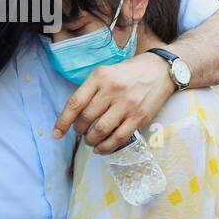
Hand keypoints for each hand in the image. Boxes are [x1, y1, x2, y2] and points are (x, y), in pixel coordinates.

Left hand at [53, 53, 175, 154]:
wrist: (161, 70)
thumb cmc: (130, 72)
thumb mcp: (107, 72)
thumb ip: (91, 90)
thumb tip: (75, 115)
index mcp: (100, 77)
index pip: (75, 103)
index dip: (63, 121)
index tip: (56, 133)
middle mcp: (112, 90)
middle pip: (86, 118)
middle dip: (79, 131)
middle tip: (81, 133)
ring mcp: (126, 104)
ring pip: (101, 130)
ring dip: (91, 141)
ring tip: (90, 141)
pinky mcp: (139, 117)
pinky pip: (119, 137)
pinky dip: (107, 147)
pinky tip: (101, 149)